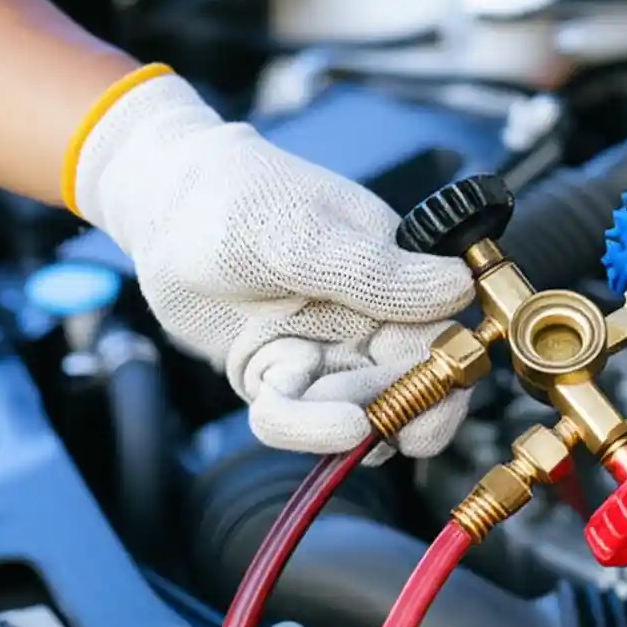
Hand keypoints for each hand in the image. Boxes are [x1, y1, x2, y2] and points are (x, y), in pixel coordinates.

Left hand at [71, 71, 475, 461]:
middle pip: (409, 393)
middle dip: (388, 417)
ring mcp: (328, 350)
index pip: (445, 343)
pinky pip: (299, 417)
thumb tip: (459, 288)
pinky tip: (268, 395)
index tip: (425, 416)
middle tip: (359, 426)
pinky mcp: (283, 374)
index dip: (445, 385)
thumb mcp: (306, 234)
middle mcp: (372, 319)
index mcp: (399, 277)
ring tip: (289, 397)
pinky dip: (288, 420)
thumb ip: (376, 272)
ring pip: (354, 416)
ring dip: (328, 425)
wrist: (168, 207)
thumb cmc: (242, 200)